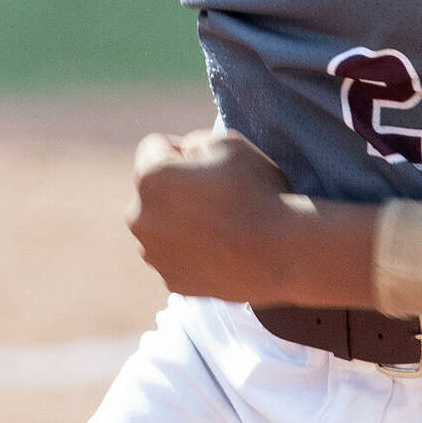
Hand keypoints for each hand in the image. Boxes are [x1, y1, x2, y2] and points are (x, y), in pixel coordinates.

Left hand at [128, 129, 295, 302]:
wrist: (282, 253)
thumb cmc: (257, 192)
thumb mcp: (228, 143)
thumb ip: (194, 142)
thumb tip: (181, 155)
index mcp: (150, 178)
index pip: (153, 147)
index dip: (182, 149)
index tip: (210, 164)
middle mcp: (140, 218)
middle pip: (152, 190)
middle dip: (175, 187)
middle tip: (216, 194)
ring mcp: (154, 254)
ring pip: (160, 225)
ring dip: (179, 220)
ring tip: (221, 224)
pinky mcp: (171, 280)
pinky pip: (174, 255)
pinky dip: (190, 249)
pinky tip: (221, 247)